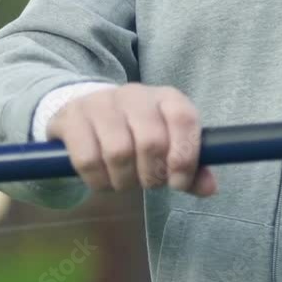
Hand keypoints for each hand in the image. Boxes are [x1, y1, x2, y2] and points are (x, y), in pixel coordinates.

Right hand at [46, 84, 216, 196]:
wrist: (85, 113)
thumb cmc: (134, 134)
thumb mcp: (166, 146)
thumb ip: (189, 168)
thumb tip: (209, 188)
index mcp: (165, 97)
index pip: (184, 119)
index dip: (185, 157)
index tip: (178, 183)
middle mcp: (134, 94)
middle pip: (151, 141)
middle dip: (151, 175)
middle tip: (146, 183)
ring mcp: (99, 103)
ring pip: (118, 152)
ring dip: (123, 180)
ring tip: (123, 181)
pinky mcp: (71, 118)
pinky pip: (88, 159)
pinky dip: (98, 180)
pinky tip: (102, 179)